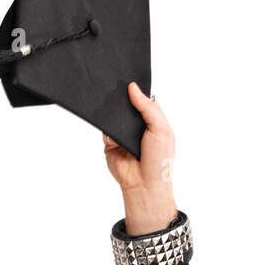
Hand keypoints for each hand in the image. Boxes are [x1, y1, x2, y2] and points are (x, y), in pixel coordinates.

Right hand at [103, 82, 175, 233]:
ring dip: (112, 111)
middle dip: (122, 99)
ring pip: (114, 114)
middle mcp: (137, 126)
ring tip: (111, 105)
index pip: (143, 99)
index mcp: (153, 121)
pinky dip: (105, 125)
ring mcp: (123, 133)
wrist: (143, 184)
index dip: (137, 91)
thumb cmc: (158, 160)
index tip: (128, 80)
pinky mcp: (109, 142)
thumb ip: (149, 108)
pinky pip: (104, 128)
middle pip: (126, 104)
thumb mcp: (161, 130)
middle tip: (115, 87)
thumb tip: (133, 88)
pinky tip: (109, 125)